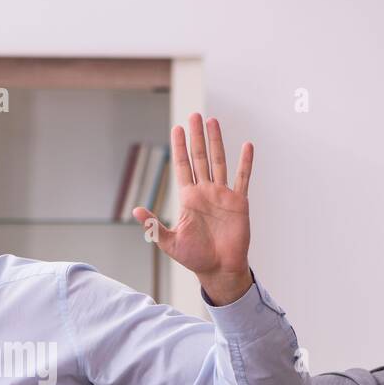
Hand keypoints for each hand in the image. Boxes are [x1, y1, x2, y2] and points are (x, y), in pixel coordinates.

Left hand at [133, 112, 254, 304]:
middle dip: (197, 136)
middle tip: (195, 115)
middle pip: (200, 157)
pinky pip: (243, 178)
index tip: (177, 128)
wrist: (219, 269)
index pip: (182, 166)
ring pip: (219, 161)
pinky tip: (246, 146)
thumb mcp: (169, 242)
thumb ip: (155, 226)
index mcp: (188, 198)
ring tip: (214, 121)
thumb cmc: (195, 258)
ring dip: (217, 142)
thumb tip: (136, 212)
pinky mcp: (239, 202)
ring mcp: (222, 195)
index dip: (180, 147)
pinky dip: (245, 162)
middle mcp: (205, 192)